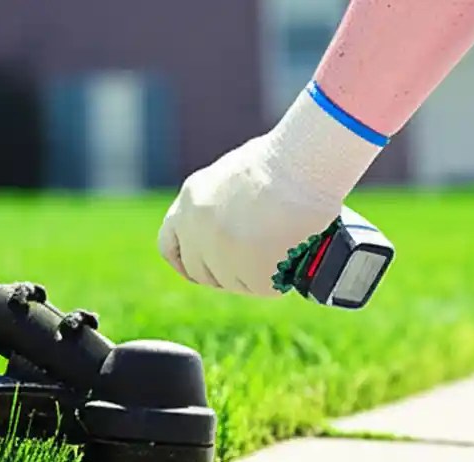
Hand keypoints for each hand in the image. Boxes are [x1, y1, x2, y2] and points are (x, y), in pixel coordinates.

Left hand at [157, 85, 385, 296]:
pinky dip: (279, 278)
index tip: (201, 268)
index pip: (169, 246)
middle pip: (200, 271)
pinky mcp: (251, 272)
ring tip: (282, 246)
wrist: (304, 164)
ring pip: (233, 283)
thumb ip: (218, 207)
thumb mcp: (232, 176)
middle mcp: (198, 230)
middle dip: (222, 273)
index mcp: (190, 202)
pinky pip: (263, 287)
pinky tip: (292, 255)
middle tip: (251, 265)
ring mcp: (221, 254)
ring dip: (254, 274)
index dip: (185, 261)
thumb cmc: (281, 161)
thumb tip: (230, 231)